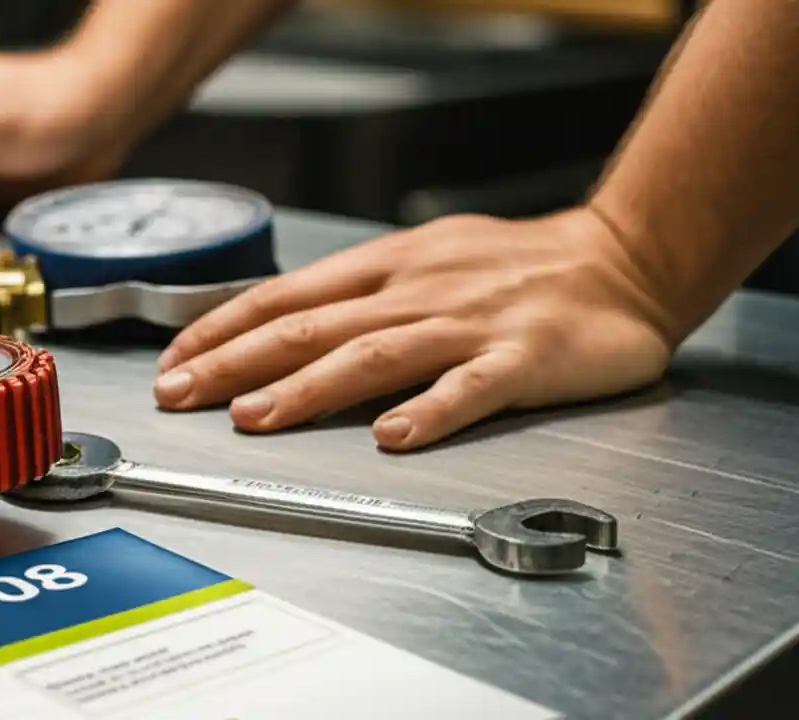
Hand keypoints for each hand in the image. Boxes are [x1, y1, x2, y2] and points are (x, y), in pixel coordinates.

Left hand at [153, 208, 677, 450]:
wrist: (623, 259)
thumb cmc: (518, 265)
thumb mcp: (427, 256)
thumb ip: (362, 293)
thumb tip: (288, 327)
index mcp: (391, 266)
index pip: (288, 296)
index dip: (224, 327)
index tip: (175, 360)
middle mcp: (418, 290)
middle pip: (312, 327)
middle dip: (235, 362)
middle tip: (180, 395)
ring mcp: (470, 323)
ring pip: (374, 356)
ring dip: (308, 387)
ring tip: (257, 416)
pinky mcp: (523, 358)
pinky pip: (471, 387)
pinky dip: (431, 410)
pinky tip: (394, 435)